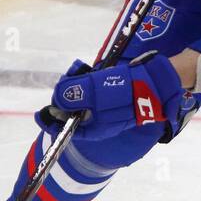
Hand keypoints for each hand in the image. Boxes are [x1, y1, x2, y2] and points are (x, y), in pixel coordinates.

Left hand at [35, 54, 184, 140]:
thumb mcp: (97, 91)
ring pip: (82, 100)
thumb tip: (56, 100)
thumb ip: (75, 95)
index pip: (68, 130)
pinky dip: (87, 83)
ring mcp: (107, 110)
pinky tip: (88, 72)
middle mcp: (100, 122)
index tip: (41, 113)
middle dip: (65, 96)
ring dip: (76, 86)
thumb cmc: (128, 89)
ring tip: (78, 70)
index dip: (52, 122)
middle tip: (68, 78)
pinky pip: (93, 93)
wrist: (159, 81)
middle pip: (73, 112)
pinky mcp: (114, 97)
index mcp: (96, 129)